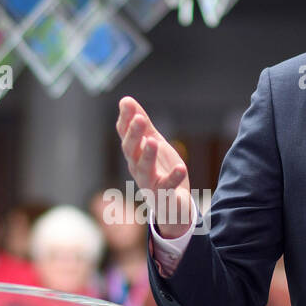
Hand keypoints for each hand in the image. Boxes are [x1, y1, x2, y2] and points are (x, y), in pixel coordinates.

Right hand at [116, 96, 192, 238]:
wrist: (172, 205)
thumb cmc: (160, 171)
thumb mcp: (152, 143)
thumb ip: (142, 125)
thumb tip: (126, 101)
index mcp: (134, 153)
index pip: (125, 134)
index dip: (125, 119)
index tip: (127, 103)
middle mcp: (137, 167)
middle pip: (131, 150)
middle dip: (134, 134)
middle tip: (139, 119)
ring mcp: (148, 183)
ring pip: (144, 169)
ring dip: (147, 155)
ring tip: (153, 142)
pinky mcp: (163, 196)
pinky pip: (166, 187)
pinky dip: (173, 178)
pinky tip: (181, 168)